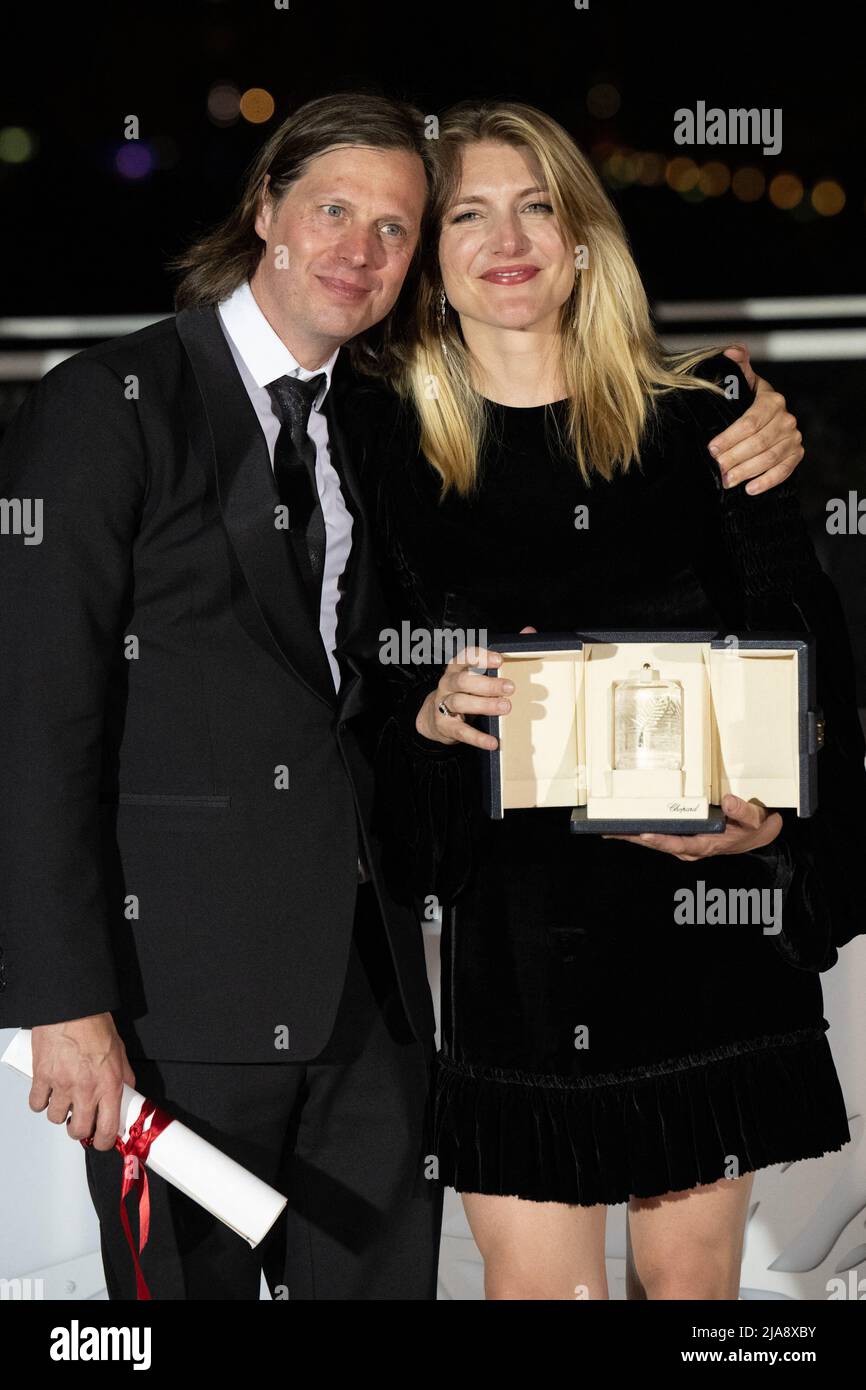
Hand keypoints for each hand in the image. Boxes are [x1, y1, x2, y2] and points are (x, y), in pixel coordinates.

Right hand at [30, 1013, 135, 1151]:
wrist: (71, 1007)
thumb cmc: (94, 1024)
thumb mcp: (120, 1052)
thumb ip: (124, 1076)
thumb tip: (127, 1093)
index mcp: (109, 1084)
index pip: (107, 1129)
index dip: (103, 1142)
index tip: (102, 1141)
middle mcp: (85, 1088)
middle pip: (78, 1130)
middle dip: (79, 1129)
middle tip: (81, 1119)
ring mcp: (62, 1084)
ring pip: (55, 1119)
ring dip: (60, 1113)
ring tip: (64, 1099)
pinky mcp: (42, 1077)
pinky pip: (37, 1104)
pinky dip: (41, 1101)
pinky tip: (48, 1091)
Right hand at [415, 627, 535, 749]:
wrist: (435, 718)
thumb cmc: (466, 691)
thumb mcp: (479, 673)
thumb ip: (504, 652)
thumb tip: (529, 631)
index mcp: (457, 667)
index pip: (464, 656)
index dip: (481, 657)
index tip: (499, 659)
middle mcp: (448, 683)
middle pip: (464, 680)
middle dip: (488, 684)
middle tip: (511, 688)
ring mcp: (443, 704)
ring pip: (460, 702)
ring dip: (484, 705)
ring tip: (506, 707)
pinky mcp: (445, 726)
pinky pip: (461, 731)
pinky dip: (478, 737)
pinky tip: (493, 742)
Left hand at [602, 792, 781, 861]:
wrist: (758, 835)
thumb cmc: (753, 828)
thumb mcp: (755, 819)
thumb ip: (743, 811)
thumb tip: (728, 801)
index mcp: (707, 845)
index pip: (680, 844)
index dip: (661, 840)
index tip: (643, 833)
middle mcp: (693, 849)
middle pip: (659, 845)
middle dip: (634, 839)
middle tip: (611, 832)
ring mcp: (686, 846)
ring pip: (655, 843)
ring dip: (633, 837)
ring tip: (609, 831)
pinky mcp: (683, 840)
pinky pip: (659, 837)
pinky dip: (642, 834)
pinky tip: (626, 829)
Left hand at [709, 344, 803, 493]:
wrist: (761, 414)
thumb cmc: (744, 400)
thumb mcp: (738, 382)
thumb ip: (735, 367)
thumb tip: (732, 353)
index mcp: (771, 399)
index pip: (751, 422)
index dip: (731, 437)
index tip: (712, 449)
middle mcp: (786, 418)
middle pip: (760, 442)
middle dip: (736, 457)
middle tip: (717, 469)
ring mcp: (793, 437)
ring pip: (770, 457)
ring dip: (747, 471)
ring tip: (727, 481)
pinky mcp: (796, 453)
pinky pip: (784, 470)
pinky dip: (768, 481)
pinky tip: (750, 489)